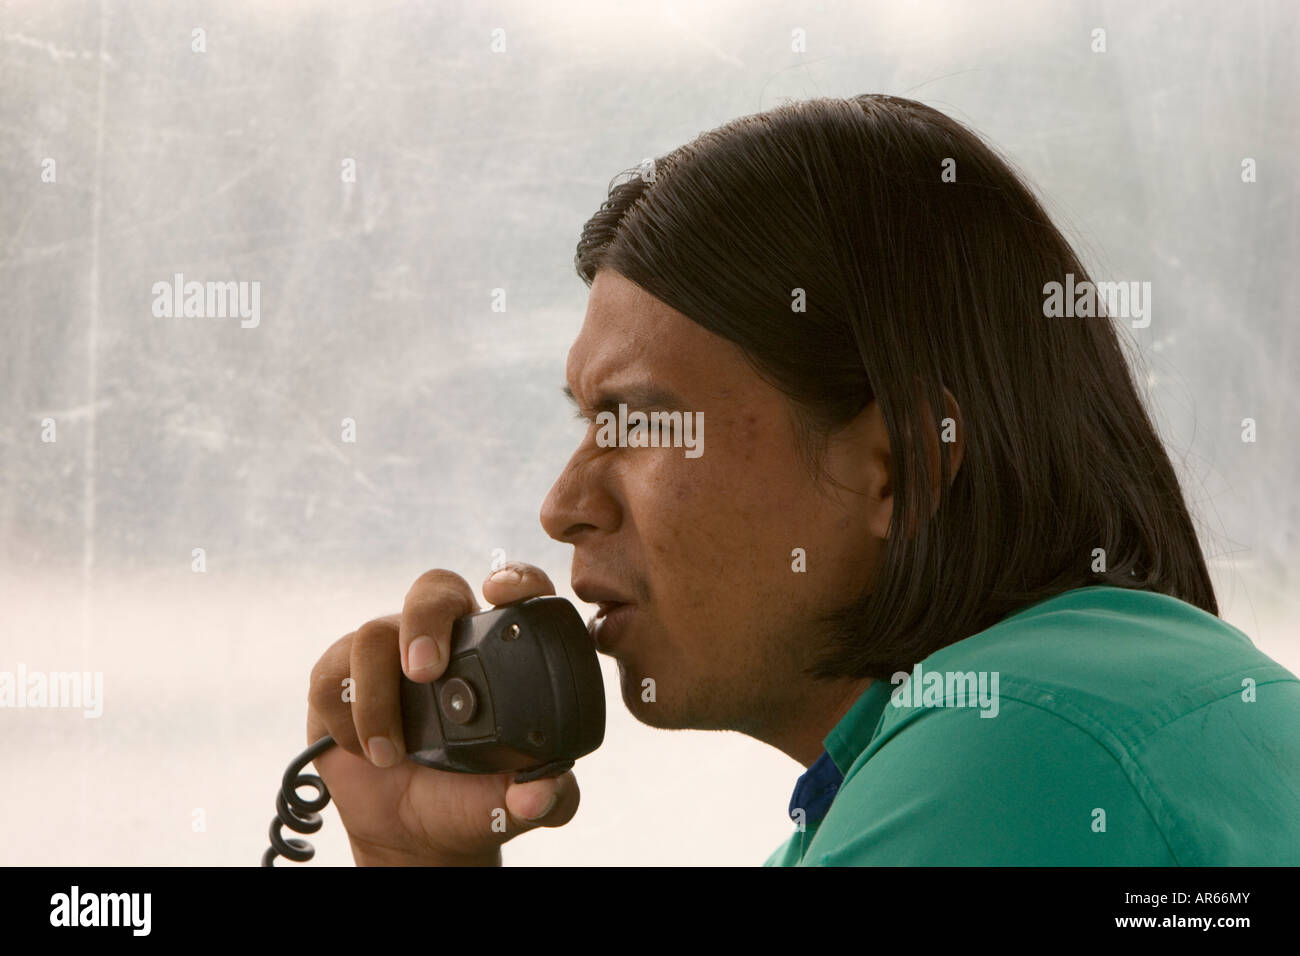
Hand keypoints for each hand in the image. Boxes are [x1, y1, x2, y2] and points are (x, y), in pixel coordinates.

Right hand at [305, 563, 580, 864]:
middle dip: (425, 620)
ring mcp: (390, 653)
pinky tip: (367, 752)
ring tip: (392, 753)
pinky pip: (330, 676)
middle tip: (424, 672)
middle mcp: (445, 639)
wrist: (414, 832)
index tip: (499, 594)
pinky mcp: (341, 678)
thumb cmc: (472, 798)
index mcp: (498, 651)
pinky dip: (347, 720)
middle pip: (433, 589)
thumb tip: (541, 795)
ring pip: (373, 635)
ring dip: (377, 697)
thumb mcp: (517, 804)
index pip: (513, 591)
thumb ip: (542, 796)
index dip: (512, 579)